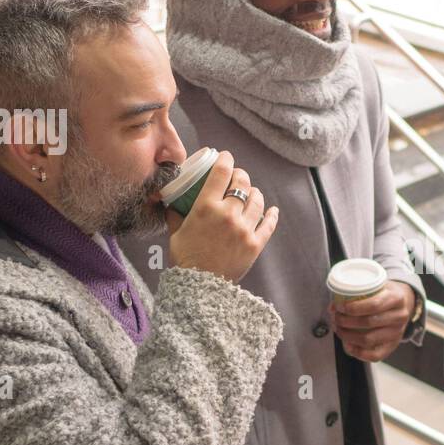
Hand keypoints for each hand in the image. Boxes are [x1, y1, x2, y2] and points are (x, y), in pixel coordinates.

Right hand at [167, 151, 277, 282]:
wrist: (200, 288)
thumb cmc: (185, 260)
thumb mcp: (177, 233)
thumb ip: (176, 215)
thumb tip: (171, 203)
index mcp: (206, 208)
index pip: (221, 173)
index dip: (225, 159)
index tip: (226, 156)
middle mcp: (228, 214)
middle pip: (242, 183)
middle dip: (241, 175)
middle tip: (238, 176)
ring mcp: (244, 229)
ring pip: (257, 200)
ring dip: (255, 193)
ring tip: (252, 193)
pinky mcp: (255, 244)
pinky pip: (268, 224)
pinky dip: (271, 215)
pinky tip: (272, 210)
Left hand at [331, 279, 413, 361]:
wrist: (403, 305)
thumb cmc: (385, 295)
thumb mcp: (376, 286)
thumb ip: (356, 293)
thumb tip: (333, 307)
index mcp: (397, 298)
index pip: (373, 305)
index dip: (352, 307)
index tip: (339, 306)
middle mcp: (399, 317)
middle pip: (368, 322)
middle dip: (345, 321)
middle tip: (335, 317)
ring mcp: (397, 333)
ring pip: (368, 339)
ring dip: (347, 336)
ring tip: (338, 329)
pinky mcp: (392, 346)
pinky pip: (374, 355)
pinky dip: (357, 352)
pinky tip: (348, 345)